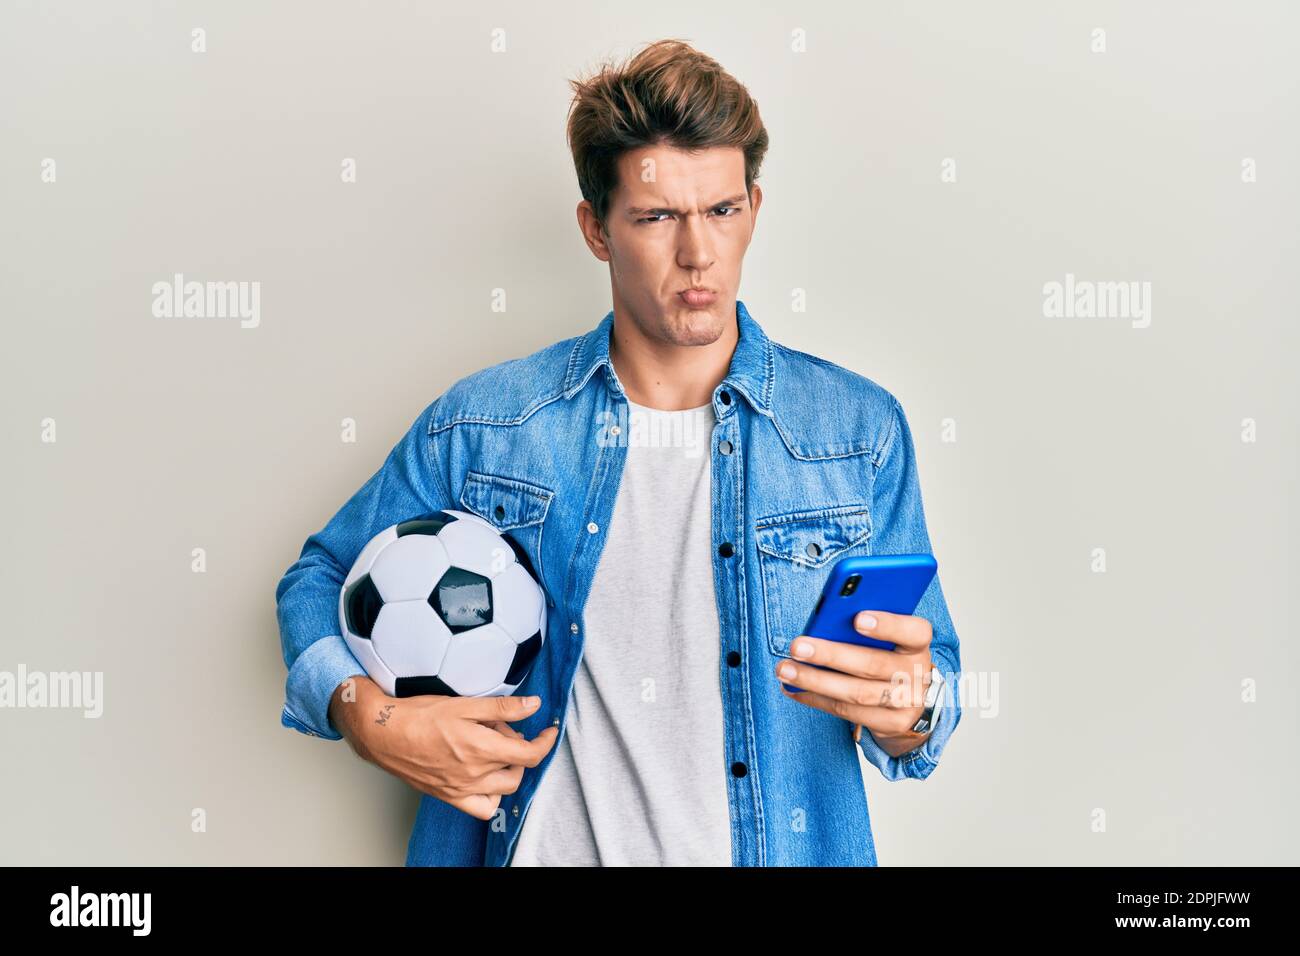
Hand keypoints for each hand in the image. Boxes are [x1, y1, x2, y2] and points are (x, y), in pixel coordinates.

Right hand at [329, 676, 558, 820]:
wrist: (384, 734)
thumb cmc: (420, 715)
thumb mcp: (465, 704)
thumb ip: (503, 708)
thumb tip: (534, 705)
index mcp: (482, 748)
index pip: (530, 754)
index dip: (546, 742)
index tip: (549, 731)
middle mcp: (475, 773)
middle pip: (518, 770)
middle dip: (520, 749)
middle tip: (503, 730)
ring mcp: (462, 789)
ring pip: (504, 788)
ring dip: (509, 770)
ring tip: (493, 750)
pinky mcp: (449, 797)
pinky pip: (483, 808)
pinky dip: (492, 796)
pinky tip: (486, 777)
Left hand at [776, 609, 934, 758]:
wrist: (913, 700)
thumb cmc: (890, 655)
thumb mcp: (889, 637)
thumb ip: (866, 626)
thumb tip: (826, 618)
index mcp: (918, 644)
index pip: (914, 632)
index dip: (887, 625)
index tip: (858, 618)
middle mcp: (917, 674)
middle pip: (873, 664)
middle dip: (831, 655)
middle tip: (797, 646)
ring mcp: (906, 703)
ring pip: (856, 693)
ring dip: (815, 681)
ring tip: (785, 669)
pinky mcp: (891, 724)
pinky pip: (847, 712)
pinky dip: (816, 699)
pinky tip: (794, 688)